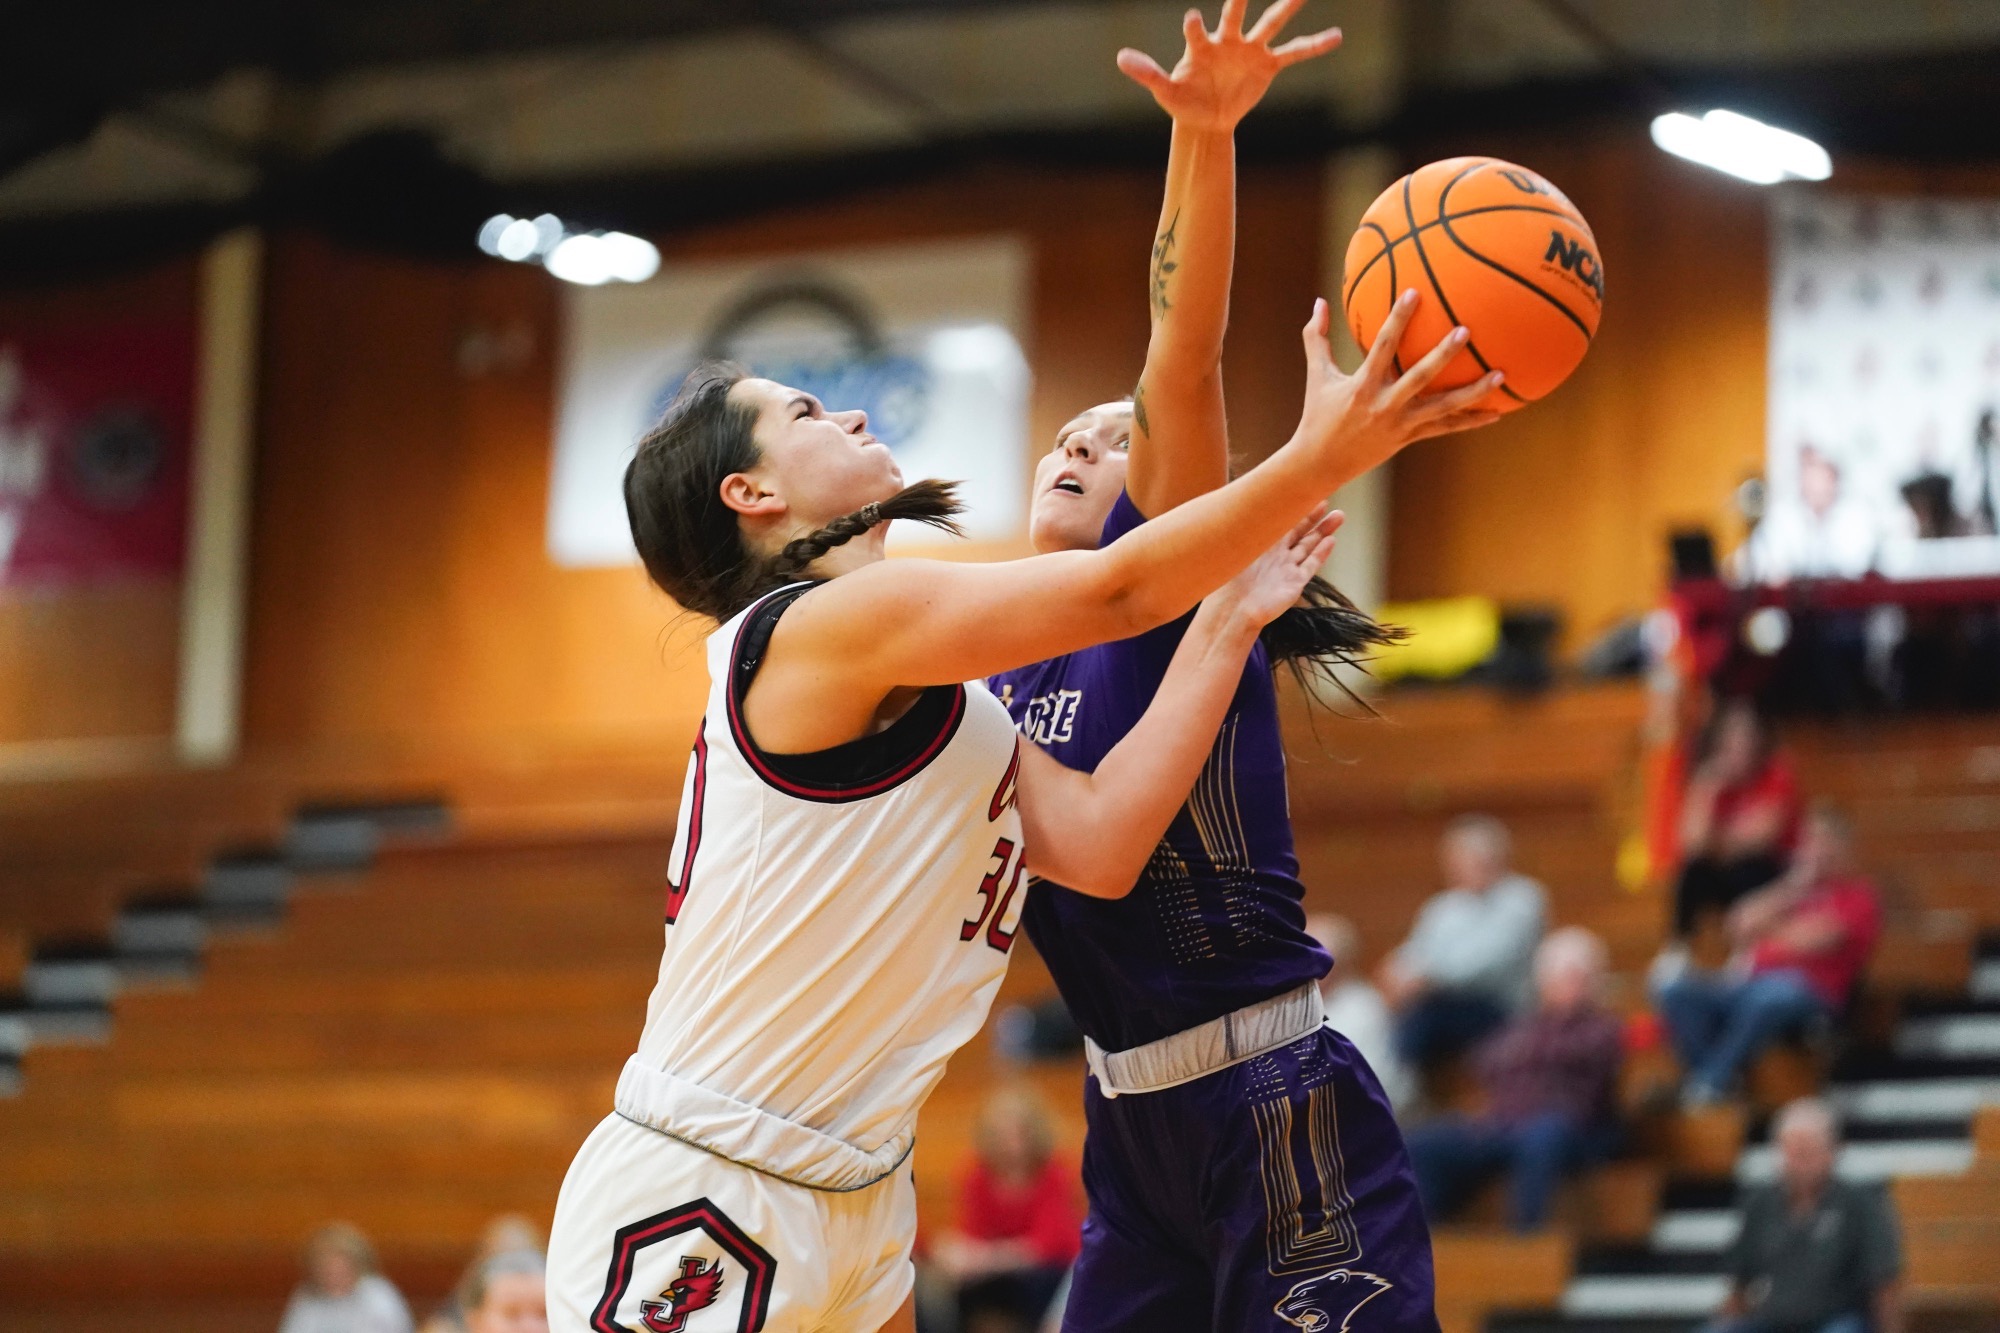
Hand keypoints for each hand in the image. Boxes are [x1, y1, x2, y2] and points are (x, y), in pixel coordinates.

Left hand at [1116, 0, 1341, 132]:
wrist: (1206, 120)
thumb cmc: (1183, 100)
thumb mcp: (1165, 91)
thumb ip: (1148, 73)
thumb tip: (1121, 58)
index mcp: (1201, 46)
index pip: (1197, 31)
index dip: (1194, 27)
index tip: (1192, 20)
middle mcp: (1228, 41)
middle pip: (1237, 12)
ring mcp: (1250, 51)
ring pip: (1271, 23)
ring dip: (1288, 7)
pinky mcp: (1267, 66)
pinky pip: (1294, 54)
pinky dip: (1315, 45)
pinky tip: (1336, 36)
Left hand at [1208, 505, 1343, 628]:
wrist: (1234, 609)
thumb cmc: (1230, 577)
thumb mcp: (1239, 544)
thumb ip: (1249, 523)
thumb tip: (1253, 493)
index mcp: (1259, 544)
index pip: (1280, 521)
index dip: (1294, 507)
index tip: (1307, 491)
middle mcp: (1274, 555)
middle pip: (1298, 531)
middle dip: (1313, 516)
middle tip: (1327, 499)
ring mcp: (1285, 569)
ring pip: (1309, 546)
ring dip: (1323, 532)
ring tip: (1338, 516)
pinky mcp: (1294, 584)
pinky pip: (1311, 565)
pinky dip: (1321, 553)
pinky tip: (1331, 540)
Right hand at [1294, 292, 1503, 480]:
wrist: (1320, 463)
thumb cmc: (1317, 414)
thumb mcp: (1317, 375)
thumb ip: (1316, 337)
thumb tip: (1319, 301)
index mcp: (1362, 385)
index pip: (1382, 346)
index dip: (1397, 319)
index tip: (1413, 293)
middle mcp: (1384, 404)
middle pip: (1420, 376)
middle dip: (1443, 354)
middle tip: (1465, 331)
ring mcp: (1400, 423)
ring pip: (1442, 407)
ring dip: (1473, 393)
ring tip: (1500, 374)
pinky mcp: (1408, 438)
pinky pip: (1444, 428)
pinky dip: (1470, 421)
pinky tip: (1497, 413)